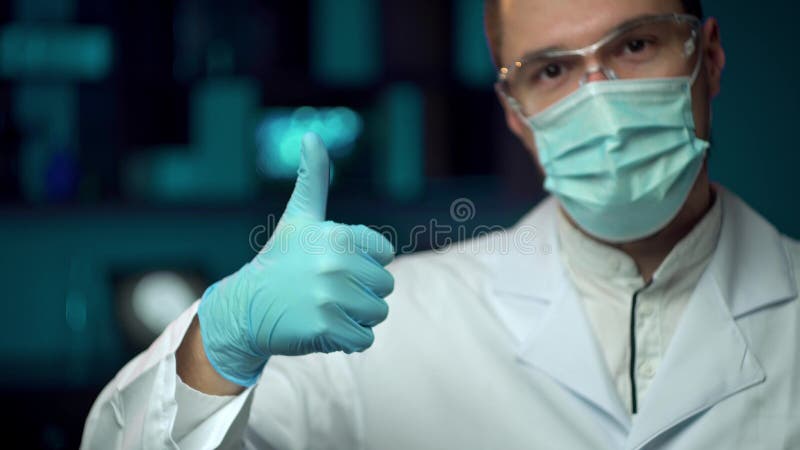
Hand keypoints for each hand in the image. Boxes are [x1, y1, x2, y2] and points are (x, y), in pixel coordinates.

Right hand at [196, 133, 394, 386]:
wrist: (245, 307)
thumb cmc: (280, 260)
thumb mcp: (298, 217)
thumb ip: (312, 179)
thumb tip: (311, 135)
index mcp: (337, 235)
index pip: (385, 255)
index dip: (364, 263)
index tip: (332, 264)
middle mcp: (334, 263)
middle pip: (385, 287)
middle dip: (362, 293)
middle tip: (327, 291)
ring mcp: (329, 297)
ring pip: (378, 314)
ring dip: (356, 318)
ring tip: (325, 309)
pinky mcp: (325, 329)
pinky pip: (364, 340)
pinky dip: (348, 341)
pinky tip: (322, 329)